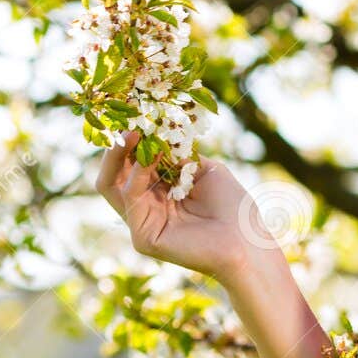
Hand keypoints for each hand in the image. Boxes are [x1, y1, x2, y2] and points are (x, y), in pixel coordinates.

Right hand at [95, 132, 268, 282]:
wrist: (247, 241)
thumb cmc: (233, 207)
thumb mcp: (204, 170)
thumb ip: (177, 154)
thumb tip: (152, 133)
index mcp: (160, 194)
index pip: (131, 165)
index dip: (129, 142)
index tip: (135, 116)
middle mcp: (146, 209)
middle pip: (114, 175)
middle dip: (116, 147)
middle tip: (125, 122)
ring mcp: (142, 224)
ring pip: (110, 186)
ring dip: (120, 154)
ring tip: (133, 131)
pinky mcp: (143, 237)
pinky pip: (130, 198)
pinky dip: (138, 173)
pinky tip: (152, 154)